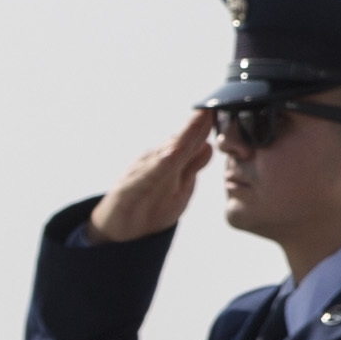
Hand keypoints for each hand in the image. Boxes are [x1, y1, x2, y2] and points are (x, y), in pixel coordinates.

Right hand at [87, 109, 216, 242]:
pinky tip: (172, 155)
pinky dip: (159, 164)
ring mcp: (140, 174)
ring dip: (181, 137)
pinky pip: (146, 175)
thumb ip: (191, 167)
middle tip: (210, 107)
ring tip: (196, 122)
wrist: (118, 232)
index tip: (222, 107)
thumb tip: (208, 146)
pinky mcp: (127, 189)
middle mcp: (154, 161)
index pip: (190, 140)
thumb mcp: (178, 188)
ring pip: (165, 154)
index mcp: (168, 161)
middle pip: (179, 141)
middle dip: (194, 125)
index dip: (205, 126)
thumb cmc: (149, 207)